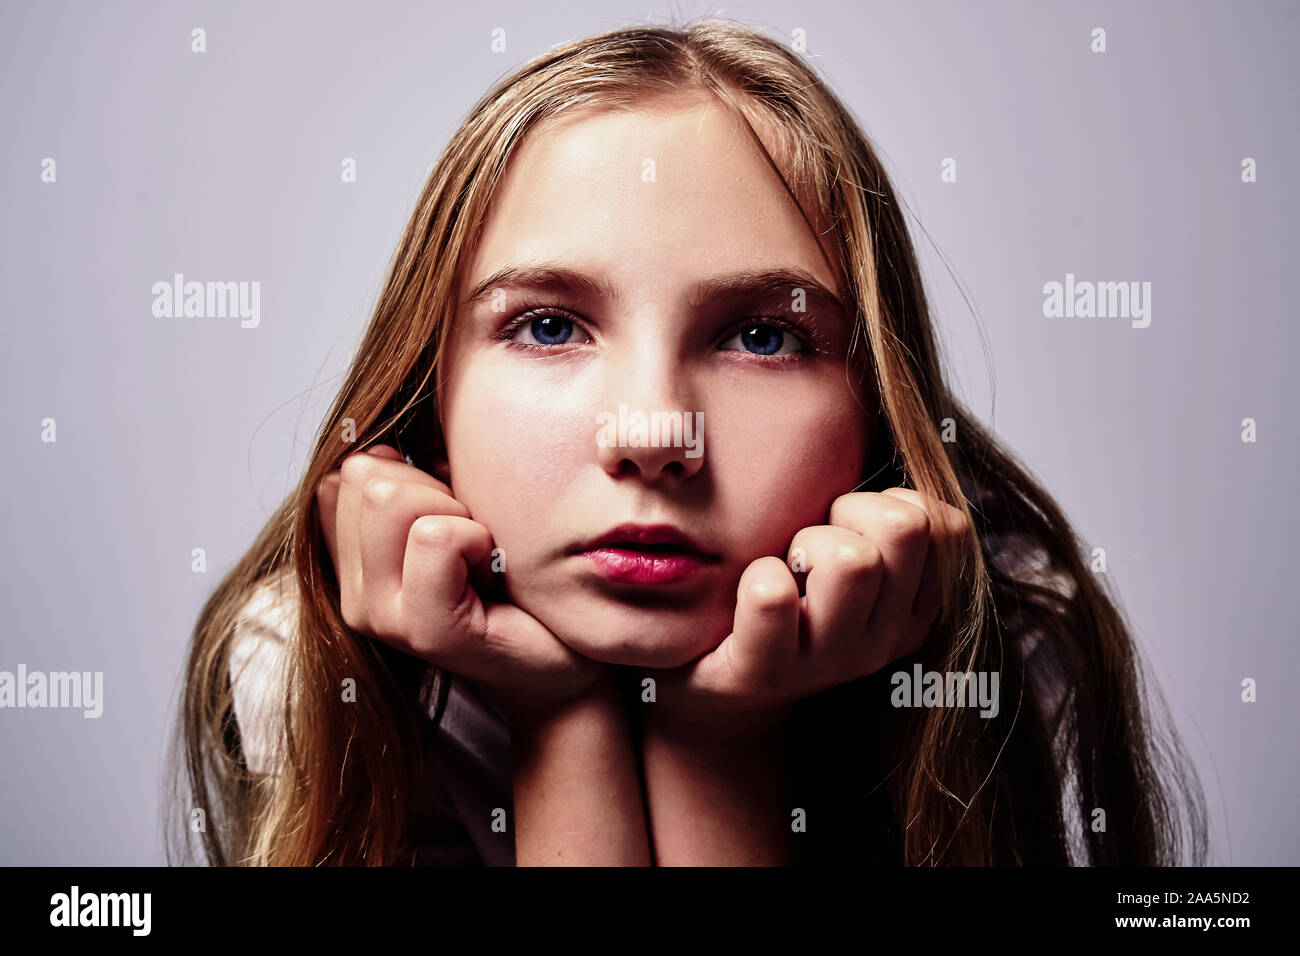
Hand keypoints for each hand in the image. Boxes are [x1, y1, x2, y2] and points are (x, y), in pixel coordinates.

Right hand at [315, 444, 604, 720]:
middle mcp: (354, 591)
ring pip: (394, 498)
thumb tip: (394, 441)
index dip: (414, 475)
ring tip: (482, 559)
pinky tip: (491, 572)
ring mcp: (380, 616)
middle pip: (368, 475)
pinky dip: (475, 538)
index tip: (453, 519)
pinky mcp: (424, 631)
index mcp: (352, 559)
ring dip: (458, 514)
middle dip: (434, 491)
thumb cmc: (515, 578)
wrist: (563, 656)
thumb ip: (416, 476)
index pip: (352, 469)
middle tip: (474, 543)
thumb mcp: (458, 512)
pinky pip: (435, 537)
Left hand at [643, 488, 970, 733]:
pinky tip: (748, 593)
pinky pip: (772, 595)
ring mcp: (830, 663)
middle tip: (809, 542)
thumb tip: (881, 417)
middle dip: (849, 510)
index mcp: (913, 607)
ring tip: (784, 567)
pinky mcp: (765, 674)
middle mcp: (885, 640)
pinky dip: (755, 575)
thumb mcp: (842, 550)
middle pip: (904, 528)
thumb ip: (876, 510)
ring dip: (804, 541)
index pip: (946, 525)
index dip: (891, 502)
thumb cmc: (783, 591)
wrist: (712, 681)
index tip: (850, 525)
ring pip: (850, 559)